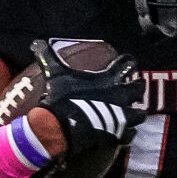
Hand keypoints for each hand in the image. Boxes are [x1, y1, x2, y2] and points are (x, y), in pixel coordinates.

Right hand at [30, 39, 140, 159]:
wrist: (60, 129)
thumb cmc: (60, 99)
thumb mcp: (54, 74)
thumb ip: (47, 56)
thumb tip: (36, 42)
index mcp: (108, 79)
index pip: (127, 63)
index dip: (127, 62)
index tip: (126, 63)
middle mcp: (119, 96)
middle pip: (139, 88)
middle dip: (136, 87)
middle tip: (131, 88)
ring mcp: (121, 116)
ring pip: (140, 113)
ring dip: (136, 112)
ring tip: (130, 113)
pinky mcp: (118, 135)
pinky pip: (131, 135)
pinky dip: (128, 133)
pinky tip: (122, 132)